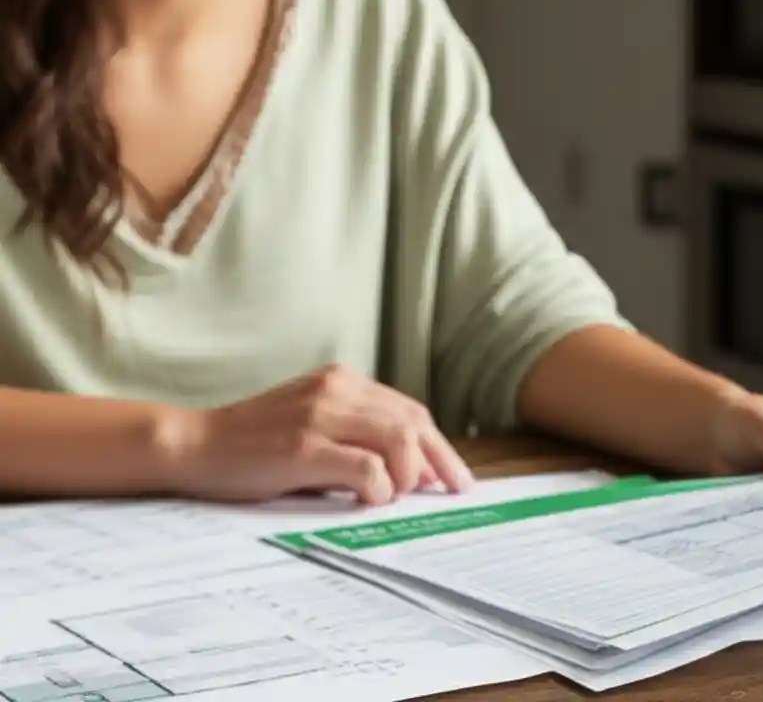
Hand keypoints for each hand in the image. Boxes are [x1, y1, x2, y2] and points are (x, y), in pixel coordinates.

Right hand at [169, 364, 473, 504]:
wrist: (192, 445)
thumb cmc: (253, 445)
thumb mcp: (312, 425)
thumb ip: (357, 437)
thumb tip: (415, 472)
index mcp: (341, 382)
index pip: (408, 410)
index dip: (437, 444)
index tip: (451, 475)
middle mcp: (336, 390)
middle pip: (413, 421)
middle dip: (439, 460)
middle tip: (450, 491)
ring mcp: (320, 415)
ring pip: (398, 438)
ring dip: (408, 473)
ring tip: (398, 495)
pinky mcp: (303, 446)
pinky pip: (366, 466)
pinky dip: (379, 486)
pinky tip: (372, 499)